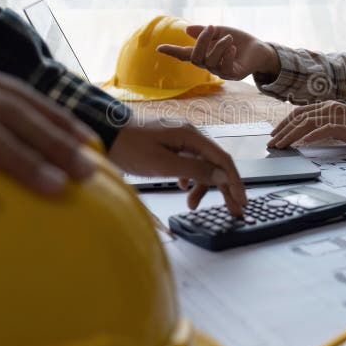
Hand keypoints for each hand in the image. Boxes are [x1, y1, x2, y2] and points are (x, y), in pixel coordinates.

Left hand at [110, 119, 246, 215]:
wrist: (103, 135)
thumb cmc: (129, 147)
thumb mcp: (163, 164)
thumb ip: (195, 170)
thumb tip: (222, 176)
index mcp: (191, 135)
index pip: (222, 159)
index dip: (234, 181)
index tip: (242, 201)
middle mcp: (189, 134)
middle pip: (215, 163)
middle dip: (224, 188)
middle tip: (232, 210)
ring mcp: (180, 139)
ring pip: (202, 165)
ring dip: (202, 186)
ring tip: (192, 205)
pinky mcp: (170, 145)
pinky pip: (189, 163)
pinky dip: (190, 178)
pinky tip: (182, 188)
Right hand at [156, 24, 279, 81]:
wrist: (260, 49)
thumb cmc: (239, 40)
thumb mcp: (221, 32)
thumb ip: (206, 32)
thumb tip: (187, 30)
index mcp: (205, 54)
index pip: (185, 54)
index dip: (172, 51)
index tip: (158, 47)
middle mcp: (210, 65)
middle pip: (196, 58)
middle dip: (201, 42)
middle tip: (211, 27)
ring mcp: (221, 72)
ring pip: (211, 63)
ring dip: (219, 47)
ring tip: (229, 37)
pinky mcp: (234, 75)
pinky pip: (225, 68)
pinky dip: (228, 55)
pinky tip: (233, 47)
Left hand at [268, 101, 345, 148]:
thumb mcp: (334, 123)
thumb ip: (320, 124)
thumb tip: (301, 135)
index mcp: (324, 106)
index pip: (298, 112)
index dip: (284, 123)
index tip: (274, 133)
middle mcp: (328, 108)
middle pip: (299, 118)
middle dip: (283, 131)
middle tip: (272, 143)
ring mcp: (336, 115)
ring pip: (307, 124)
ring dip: (292, 135)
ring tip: (282, 145)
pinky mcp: (344, 125)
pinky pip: (325, 129)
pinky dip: (313, 135)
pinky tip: (304, 143)